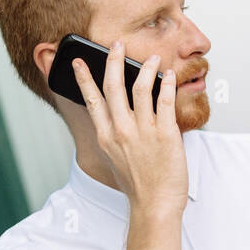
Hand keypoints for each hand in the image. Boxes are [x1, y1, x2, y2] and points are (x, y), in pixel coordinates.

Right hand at [72, 39, 187, 214]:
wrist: (155, 205)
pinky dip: (167, 84)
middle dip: (115, 60)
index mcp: (106, 137)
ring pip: (141, 88)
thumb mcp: (114, 159)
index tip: (80, 61)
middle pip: (114, 86)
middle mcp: (121, 131)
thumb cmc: (138, 185)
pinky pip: (164, 101)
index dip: (85, 78)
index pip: (92, 99)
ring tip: (152, 58)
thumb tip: (113, 118)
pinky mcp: (165, 134)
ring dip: (146, 68)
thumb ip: (112, 136)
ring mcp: (143, 131)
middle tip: (118, 45)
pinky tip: (169, 76)